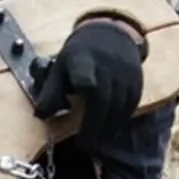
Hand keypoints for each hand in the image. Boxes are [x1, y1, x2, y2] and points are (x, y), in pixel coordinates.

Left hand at [31, 19, 145, 152]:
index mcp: (82, 58)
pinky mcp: (137, 82)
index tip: (85, 91)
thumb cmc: (80, 56)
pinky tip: (109, 134)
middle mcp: (107, 65)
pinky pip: (130, 106)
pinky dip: (119, 122)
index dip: (85, 80)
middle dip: (94, 126)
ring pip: (119, 106)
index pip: (85, 70)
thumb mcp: (60, 67)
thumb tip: (41, 115)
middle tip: (85, 146)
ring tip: (96, 146)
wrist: (110, 32)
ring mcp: (125, 74)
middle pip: (103, 98)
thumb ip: (51, 92)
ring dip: (108, 129)